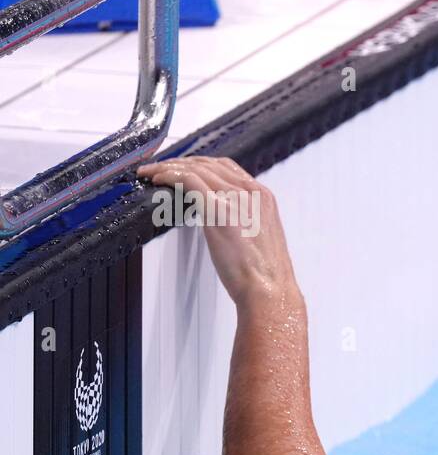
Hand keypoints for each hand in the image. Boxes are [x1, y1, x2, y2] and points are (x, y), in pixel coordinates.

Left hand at [137, 156, 298, 308]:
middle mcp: (252, 193)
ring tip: (151, 174)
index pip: (227, 167)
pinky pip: (189, 182)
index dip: (199, 164)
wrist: (270, 291)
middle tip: (159, 169)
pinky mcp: (220, 212)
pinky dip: (170, 177)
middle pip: (210, 164)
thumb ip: (242, 219)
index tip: (182, 168)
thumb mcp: (257, 237)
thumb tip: (218, 217)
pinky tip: (157, 181)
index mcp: (263, 197)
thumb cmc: (262, 274)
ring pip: (197, 169)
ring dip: (169, 168)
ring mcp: (237, 201)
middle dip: (180, 163)